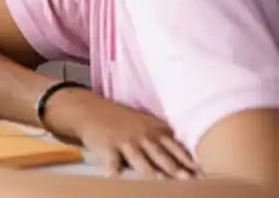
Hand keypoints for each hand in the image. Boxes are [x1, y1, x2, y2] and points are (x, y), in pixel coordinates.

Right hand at [46, 89, 198, 178]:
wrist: (91, 110)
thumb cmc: (124, 121)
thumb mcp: (147, 124)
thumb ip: (165, 140)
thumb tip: (192, 161)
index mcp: (155, 131)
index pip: (175, 148)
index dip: (188, 161)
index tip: (202, 174)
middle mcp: (142, 136)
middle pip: (161, 155)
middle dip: (175, 168)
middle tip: (189, 180)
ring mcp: (124, 141)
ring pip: (140, 159)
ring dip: (150, 171)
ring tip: (160, 182)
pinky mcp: (106, 146)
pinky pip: (111, 161)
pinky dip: (112, 170)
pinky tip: (115, 178)